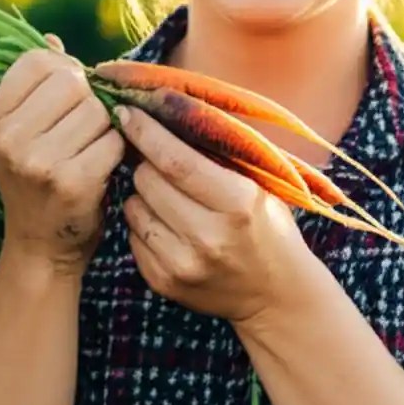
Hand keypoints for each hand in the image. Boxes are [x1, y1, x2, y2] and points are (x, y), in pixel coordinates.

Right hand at [0, 35, 124, 276]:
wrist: (40, 246)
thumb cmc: (37, 180)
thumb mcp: (22, 132)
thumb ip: (39, 86)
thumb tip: (54, 40)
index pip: (39, 60)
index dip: (64, 73)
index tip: (66, 99)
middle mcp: (9, 137)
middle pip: (74, 83)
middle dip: (88, 103)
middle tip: (78, 133)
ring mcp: (38, 161)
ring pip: (98, 112)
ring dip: (104, 130)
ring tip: (86, 152)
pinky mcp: (71, 181)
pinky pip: (113, 142)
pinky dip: (114, 154)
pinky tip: (98, 171)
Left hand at [115, 105, 314, 324]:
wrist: (276, 295)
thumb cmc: (269, 227)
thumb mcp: (259, 185)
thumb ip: (221, 151)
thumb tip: (171, 109)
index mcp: (238, 204)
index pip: (176, 161)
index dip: (147, 132)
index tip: (127, 111)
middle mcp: (209, 237)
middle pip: (147, 180)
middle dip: (145, 161)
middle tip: (155, 156)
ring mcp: (183, 264)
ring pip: (133, 207)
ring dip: (144, 194)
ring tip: (169, 196)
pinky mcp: (164, 282)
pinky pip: (133, 237)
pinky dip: (145, 224)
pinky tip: (169, 225)